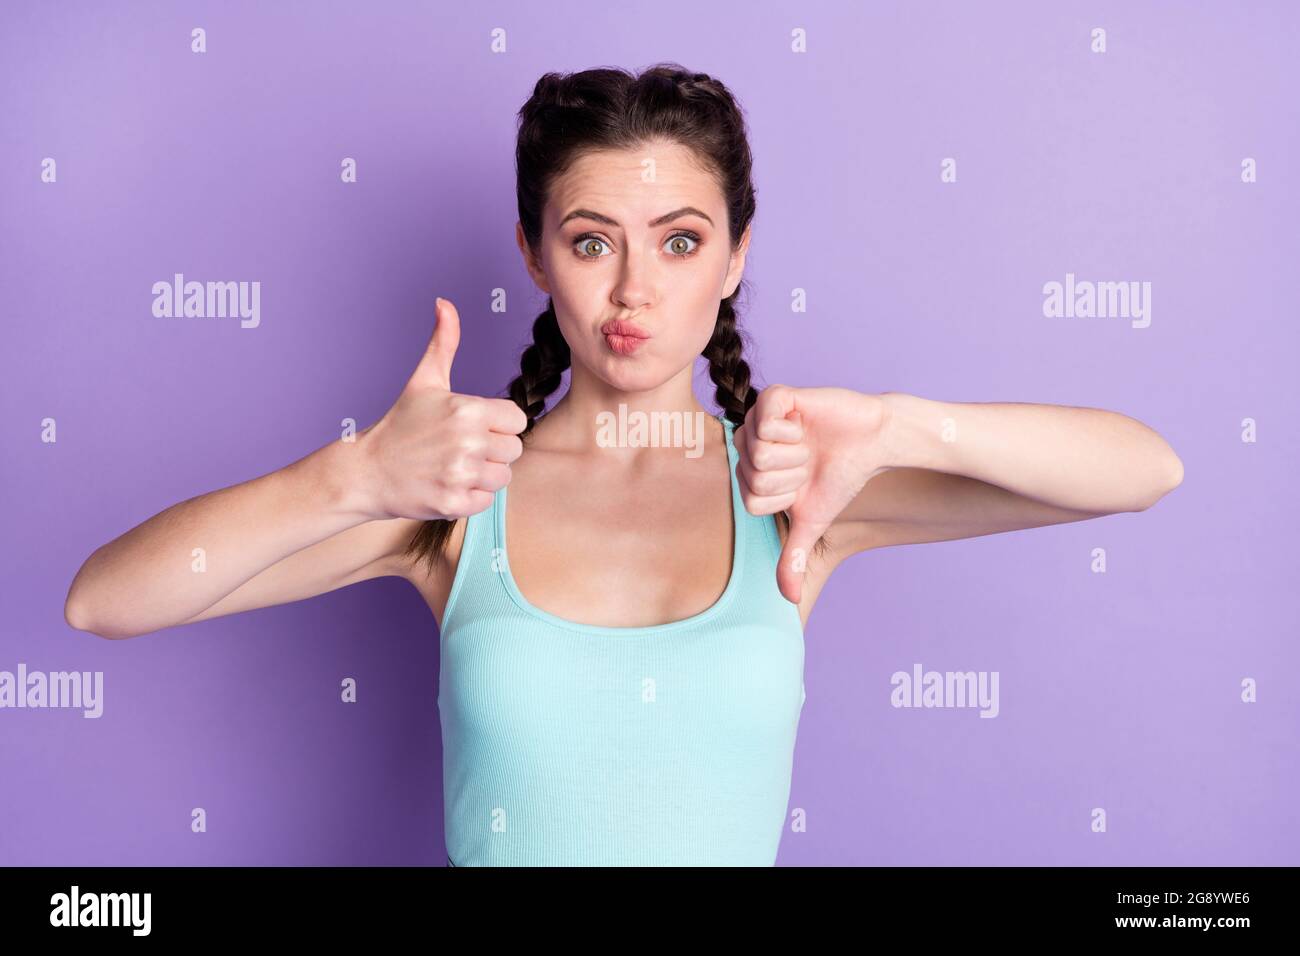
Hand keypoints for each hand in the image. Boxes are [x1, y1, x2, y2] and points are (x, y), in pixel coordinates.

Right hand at [357, 298, 527, 520]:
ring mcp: (460, 474)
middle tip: (461, 449)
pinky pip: (487, 502)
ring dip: (484, 475)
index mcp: (467, 410)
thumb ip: (443, 343)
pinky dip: (471, 497)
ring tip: (454, 467)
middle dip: (493, 451)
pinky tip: (448, 485)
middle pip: (513, 450)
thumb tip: (445, 303)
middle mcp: (468, 442)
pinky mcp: (454, 503)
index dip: (499, 424)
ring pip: (503, 477)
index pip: (517, 420)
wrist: (366, 471)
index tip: (475, 427)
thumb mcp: (424, 381)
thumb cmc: (400, 425)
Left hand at [733, 385, 891, 603]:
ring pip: (757, 452)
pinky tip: (805, 424)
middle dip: (791, 477)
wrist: (872, 443)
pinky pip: (766, 421)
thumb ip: (793, 556)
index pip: (750, 499)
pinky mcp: (776, 396)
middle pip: (753, 477)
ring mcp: (760, 418)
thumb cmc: (839, 477)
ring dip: (794, 454)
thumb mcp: (812, 521)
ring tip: (808, 444)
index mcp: (751, 471)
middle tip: (807, 462)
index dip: (783, 497)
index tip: (802, 485)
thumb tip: (789, 600)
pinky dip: (793, 430)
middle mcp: (750, 443)